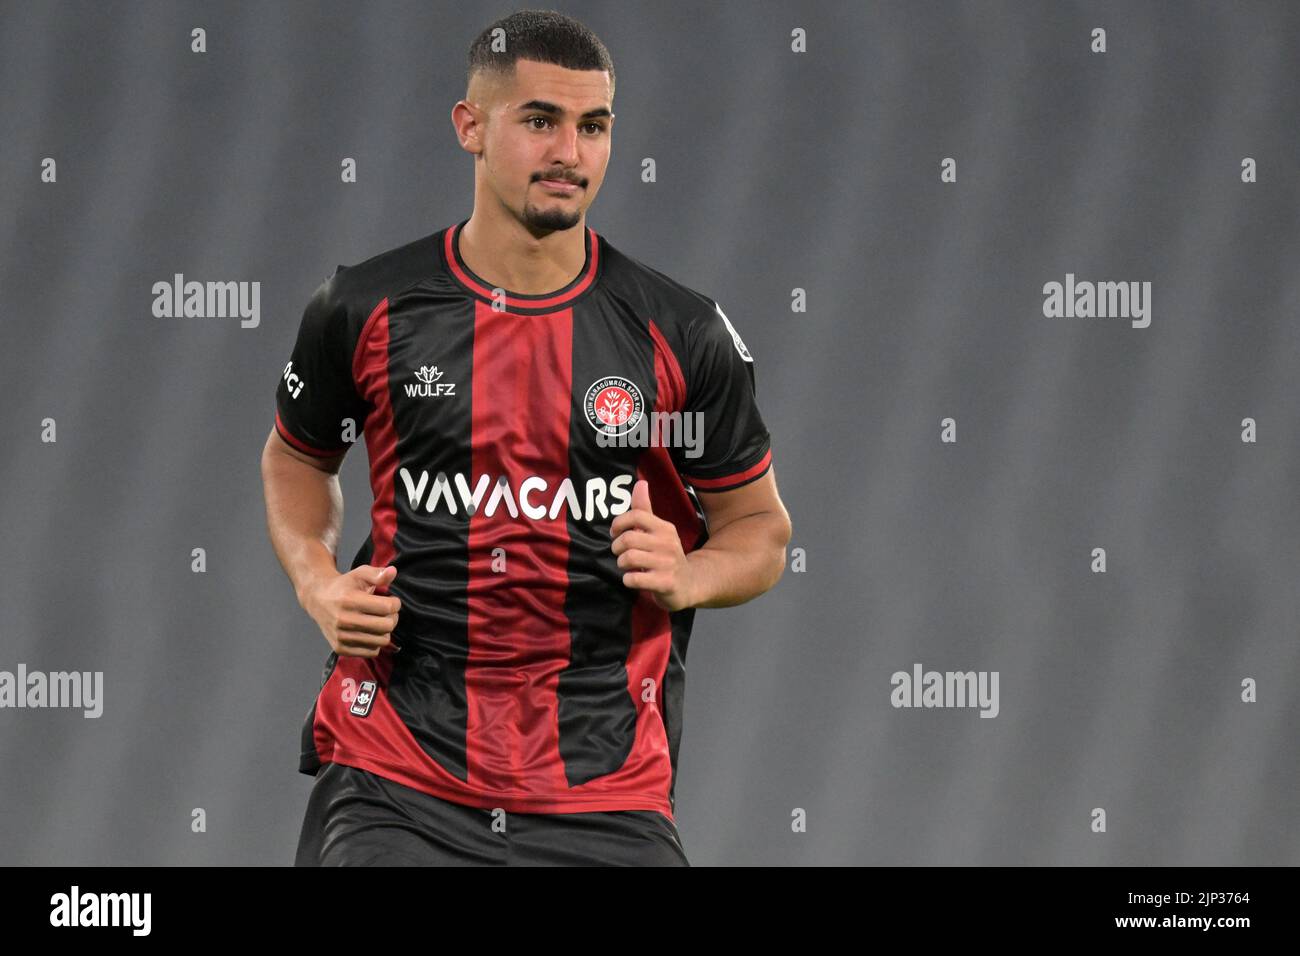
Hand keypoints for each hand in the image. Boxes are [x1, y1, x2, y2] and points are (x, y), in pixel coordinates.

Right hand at [300, 565, 401, 657]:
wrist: (318, 599)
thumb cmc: (343, 586)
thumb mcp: (359, 574)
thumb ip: (377, 574)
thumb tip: (393, 572)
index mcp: (349, 600)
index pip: (387, 607)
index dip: (395, 603)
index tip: (391, 601)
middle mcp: (344, 620)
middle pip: (387, 626)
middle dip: (392, 617)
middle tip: (387, 612)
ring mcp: (341, 636)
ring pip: (381, 641)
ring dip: (384, 631)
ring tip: (378, 621)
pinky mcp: (340, 649)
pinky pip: (371, 652)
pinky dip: (374, 643)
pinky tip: (369, 632)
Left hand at [609, 480, 695, 611]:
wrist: (689, 584)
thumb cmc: (666, 555)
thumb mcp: (659, 531)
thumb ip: (645, 509)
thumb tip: (640, 482)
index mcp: (665, 528)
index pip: (636, 515)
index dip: (618, 523)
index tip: (614, 533)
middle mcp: (668, 543)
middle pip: (628, 539)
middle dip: (617, 547)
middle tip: (620, 553)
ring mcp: (668, 564)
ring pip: (629, 558)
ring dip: (621, 564)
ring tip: (627, 566)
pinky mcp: (665, 583)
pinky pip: (634, 579)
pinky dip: (628, 580)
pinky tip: (633, 579)